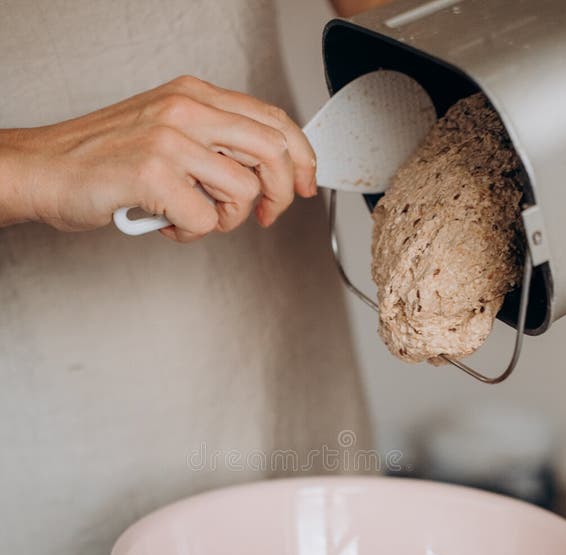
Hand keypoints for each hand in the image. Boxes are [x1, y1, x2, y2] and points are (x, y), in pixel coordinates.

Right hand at [0, 75, 316, 241]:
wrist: (44, 169)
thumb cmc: (103, 161)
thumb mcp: (166, 134)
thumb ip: (213, 145)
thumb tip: (263, 173)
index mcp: (194, 95)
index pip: (273, 119)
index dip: (301, 157)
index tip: (305, 185)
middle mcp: (187, 109)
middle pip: (272, 151)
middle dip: (280, 195)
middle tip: (262, 218)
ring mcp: (170, 138)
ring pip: (243, 189)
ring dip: (224, 219)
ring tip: (191, 218)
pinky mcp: (154, 173)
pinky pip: (204, 218)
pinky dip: (190, 233)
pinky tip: (165, 223)